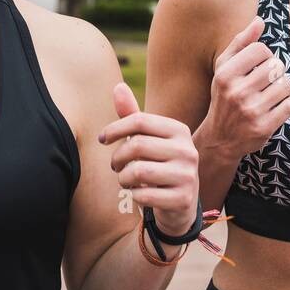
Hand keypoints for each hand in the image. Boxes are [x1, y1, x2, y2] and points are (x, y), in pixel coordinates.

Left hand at [99, 82, 199, 237]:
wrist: (180, 204)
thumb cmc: (158, 164)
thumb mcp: (147, 140)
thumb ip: (132, 116)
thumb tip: (118, 86)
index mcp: (178, 130)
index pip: (139, 121)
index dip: (114, 129)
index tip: (102, 139)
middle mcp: (187, 150)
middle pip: (137, 145)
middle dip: (117, 157)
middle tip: (115, 165)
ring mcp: (188, 175)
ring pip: (138, 172)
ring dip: (123, 178)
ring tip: (126, 179)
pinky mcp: (183, 199)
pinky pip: (144, 195)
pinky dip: (134, 195)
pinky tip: (139, 194)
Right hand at [195, 15, 289, 159]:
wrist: (220, 139)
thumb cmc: (224, 96)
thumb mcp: (224, 68)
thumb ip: (241, 42)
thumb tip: (260, 20)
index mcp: (226, 74)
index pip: (262, 50)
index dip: (265, 56)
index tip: (259, 66)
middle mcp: (237, 91)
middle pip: (277, 66)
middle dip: (276, 72)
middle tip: (266, 81)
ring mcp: (251, 110)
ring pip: (287, 85)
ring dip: (283, 88)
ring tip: (272, 93)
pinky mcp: (264, 127)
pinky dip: (288, 103)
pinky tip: (277, 106)